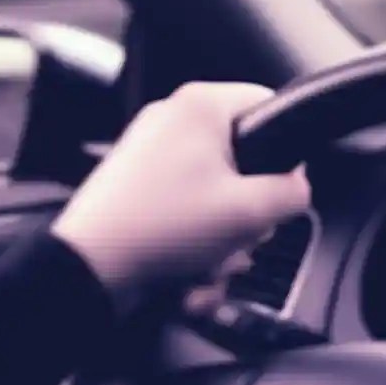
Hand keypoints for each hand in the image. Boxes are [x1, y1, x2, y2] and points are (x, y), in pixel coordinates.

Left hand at [51, 82, 309, 305]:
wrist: (89, 270)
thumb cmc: (160, 229)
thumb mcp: (252, 212)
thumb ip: (293, 193)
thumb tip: (296, 188)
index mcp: (201, 105)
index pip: (271, 108)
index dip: (286, 155)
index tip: (280, 191)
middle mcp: (173, 121)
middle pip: (245, 162)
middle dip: (249, 214)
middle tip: (242, 236)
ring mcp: (151, 154)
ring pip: (218, 196)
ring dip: (223, 242)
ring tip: (210, 267)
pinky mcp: (138, 189)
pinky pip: (188, 213)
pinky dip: (195, 248)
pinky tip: (190, 279)